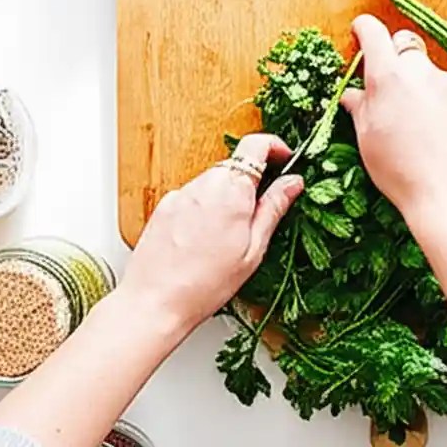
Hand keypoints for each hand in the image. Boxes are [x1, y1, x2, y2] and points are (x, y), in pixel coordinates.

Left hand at [119, 134, 302, 333]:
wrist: (154, 303)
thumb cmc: (204, 284)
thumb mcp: (253, 250)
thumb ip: (274, 208)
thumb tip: (293, 182)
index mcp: (231, 190)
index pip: (256, 144)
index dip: (276, 147)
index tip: (285, 160)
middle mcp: (204, 184)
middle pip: (235, 165)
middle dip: (252, 182)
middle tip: (262, 213)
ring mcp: (181, 194)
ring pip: (214, 182)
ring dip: (228, 198)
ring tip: (229, 236)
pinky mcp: (164, 207)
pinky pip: (194, 197)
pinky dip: (206, 210)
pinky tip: (205, 241)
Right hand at [341, 14, 446, 224]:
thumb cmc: (398, 170)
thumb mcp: (366, 138)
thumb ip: (359, 106)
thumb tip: (353, 94)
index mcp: (388, 77)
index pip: (374, 32)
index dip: (363, 29)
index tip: (359, 33)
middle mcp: (421, 72)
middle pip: (404, 46)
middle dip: (393, 59)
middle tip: (384, 87)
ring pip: (426, 69)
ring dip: (416, 82)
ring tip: (410, 119)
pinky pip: (445, 89)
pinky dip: (435, 99)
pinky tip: (432, 129)